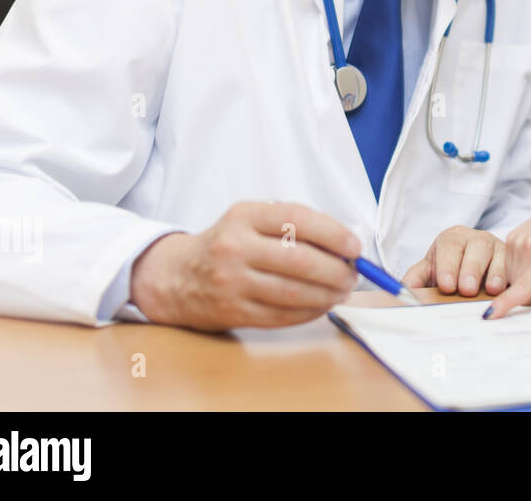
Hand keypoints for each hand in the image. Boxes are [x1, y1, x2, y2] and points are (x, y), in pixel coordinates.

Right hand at [130, 201, 360, 330]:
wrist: (175, 276)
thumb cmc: (226, 244)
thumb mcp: (250, 220)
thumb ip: (293, 225)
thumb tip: (344, 245)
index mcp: (244, 216)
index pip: (298, 219)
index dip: (333, 233)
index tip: (355, 246)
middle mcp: (235, 247)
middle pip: (299, 260)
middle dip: (336, 270)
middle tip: (353, 275)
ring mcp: (231, 282)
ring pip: (293, 292)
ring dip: (327, 294)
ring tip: (342, 291)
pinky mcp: (232, 311)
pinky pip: (281, 315)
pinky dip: (309, 311)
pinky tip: (321, 305)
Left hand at [402, 226, 507, 296]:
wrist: (469, 278)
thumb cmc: (447, 275)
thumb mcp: (427, 274)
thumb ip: (415, 280)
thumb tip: (404, 290)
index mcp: (452, 239)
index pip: (450, 245)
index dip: (448, 265)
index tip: (446, 285)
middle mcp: (476, 239)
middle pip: (477, 246)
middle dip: (471, 268)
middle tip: (466, 289)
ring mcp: (497, 247)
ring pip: (498, 253)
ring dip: (494, 273)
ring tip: (490, 290)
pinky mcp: (513, 261)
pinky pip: (515, 266)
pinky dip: (510, 279)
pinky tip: (506, 290)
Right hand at [484, 145, 530, 319]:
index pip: (526, 285)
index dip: (507, 303)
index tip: (490, 314)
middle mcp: (530, 246)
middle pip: (522, 288)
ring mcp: (518, 240)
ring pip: (515, 278)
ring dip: (530, 281)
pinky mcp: (511, 237)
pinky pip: (511, 266)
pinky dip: (524, 269)